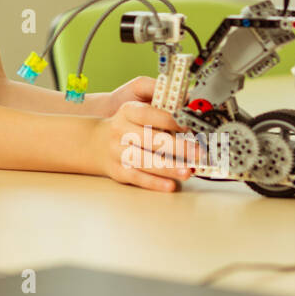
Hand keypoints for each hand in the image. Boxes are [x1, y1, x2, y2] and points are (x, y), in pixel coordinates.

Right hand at [87, 79, 202, 191]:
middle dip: (178, 147)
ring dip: (169, 167)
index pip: (149, 114)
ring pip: (144, 161)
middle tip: (198, 153)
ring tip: (188, 172)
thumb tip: (192, 115)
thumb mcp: (139, 110)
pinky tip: (171, 185)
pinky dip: (155, 183)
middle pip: (150, 139)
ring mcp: (117, 151)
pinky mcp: (117, 170)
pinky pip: (137, 177)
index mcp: (128, 110)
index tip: (190, 127)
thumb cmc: (127, 126)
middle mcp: (120, 130)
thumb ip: (162, 110)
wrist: (96, 142)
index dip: (171, 121)